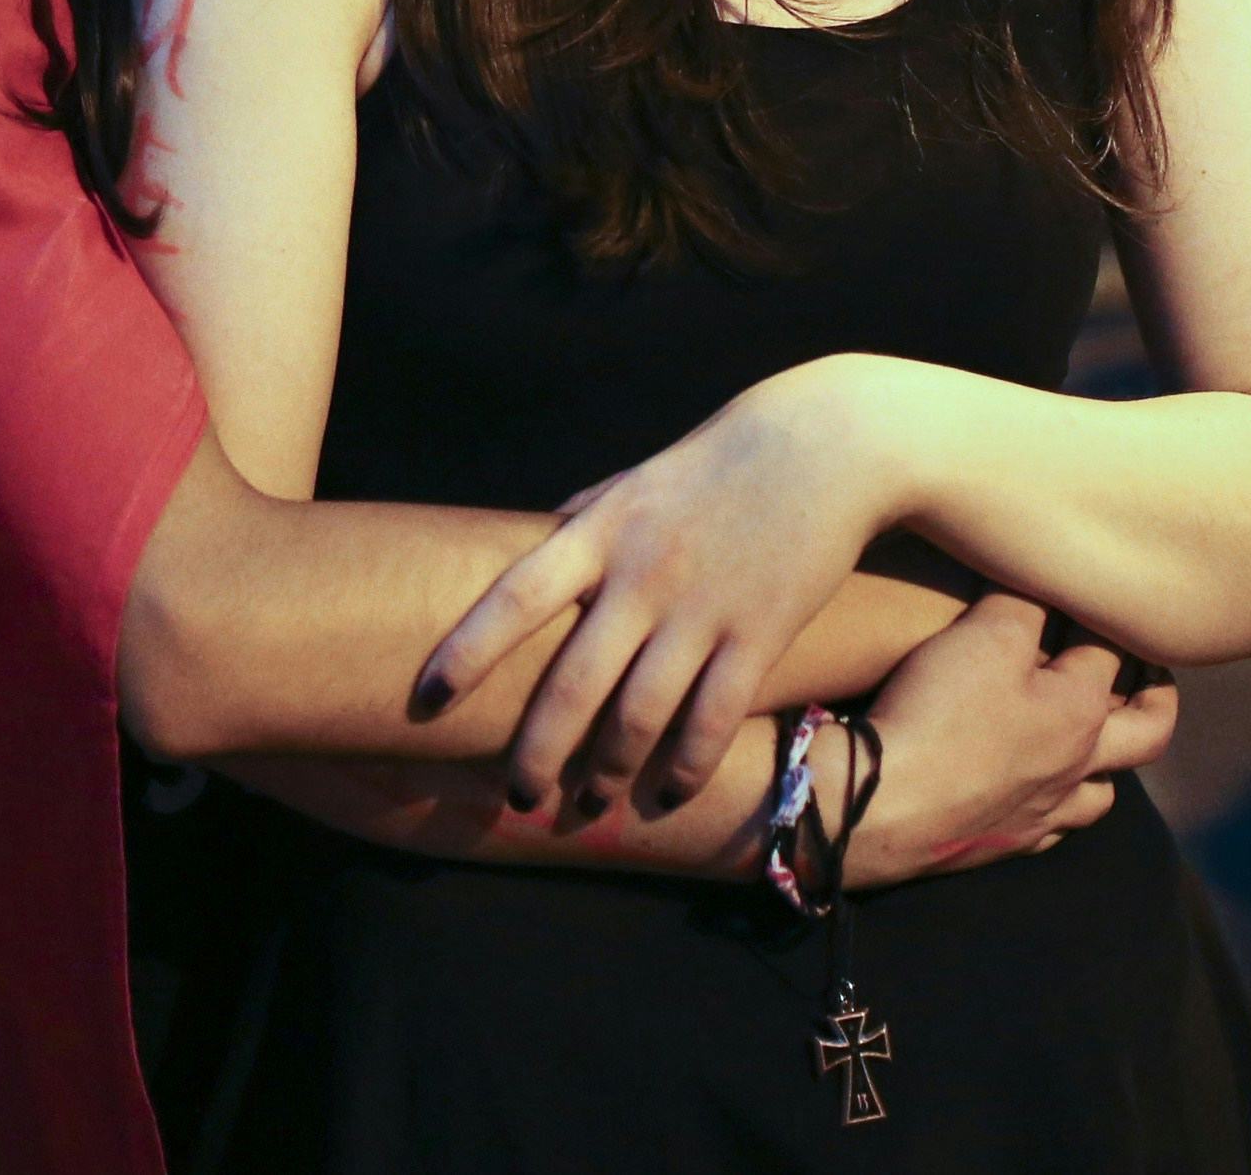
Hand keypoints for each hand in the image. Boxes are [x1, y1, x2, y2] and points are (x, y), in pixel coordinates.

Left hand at [415, 359, 891, 825]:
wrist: (824, 444)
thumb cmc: (718, 464)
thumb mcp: (636, 481)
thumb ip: (585, 520)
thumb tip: (534, 541)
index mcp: (602, 532)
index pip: (515, 597)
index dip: (467, 650)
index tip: (426, 696)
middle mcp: (644, 575)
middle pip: (573, 682)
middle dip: (538, 751)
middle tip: (517, 797)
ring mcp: (702, 608)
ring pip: (639, 715)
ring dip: (606, 773)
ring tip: (584, 807)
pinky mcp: (759, 634)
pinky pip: (712, 720)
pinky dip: (685, 769)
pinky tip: (665, 797)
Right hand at [840, 594, 1177, 889]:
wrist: (882, 806)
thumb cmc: (942, 713)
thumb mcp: (985, 634)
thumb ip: (1025, 601)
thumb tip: (1047, 578)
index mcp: (1081, 712)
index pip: (1115, 653)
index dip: (1109, 618)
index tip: (1104, 594)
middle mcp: (1076, 767)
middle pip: (1146, 734)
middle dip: (1157, 699)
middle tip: (1154, 677)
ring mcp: (1043, 813)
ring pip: (1101, 794)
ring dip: (1108, 767)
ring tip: (1097, 744)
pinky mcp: (1002, 844)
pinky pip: (1051, 830)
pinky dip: (1055, 808)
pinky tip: (1036, 795)